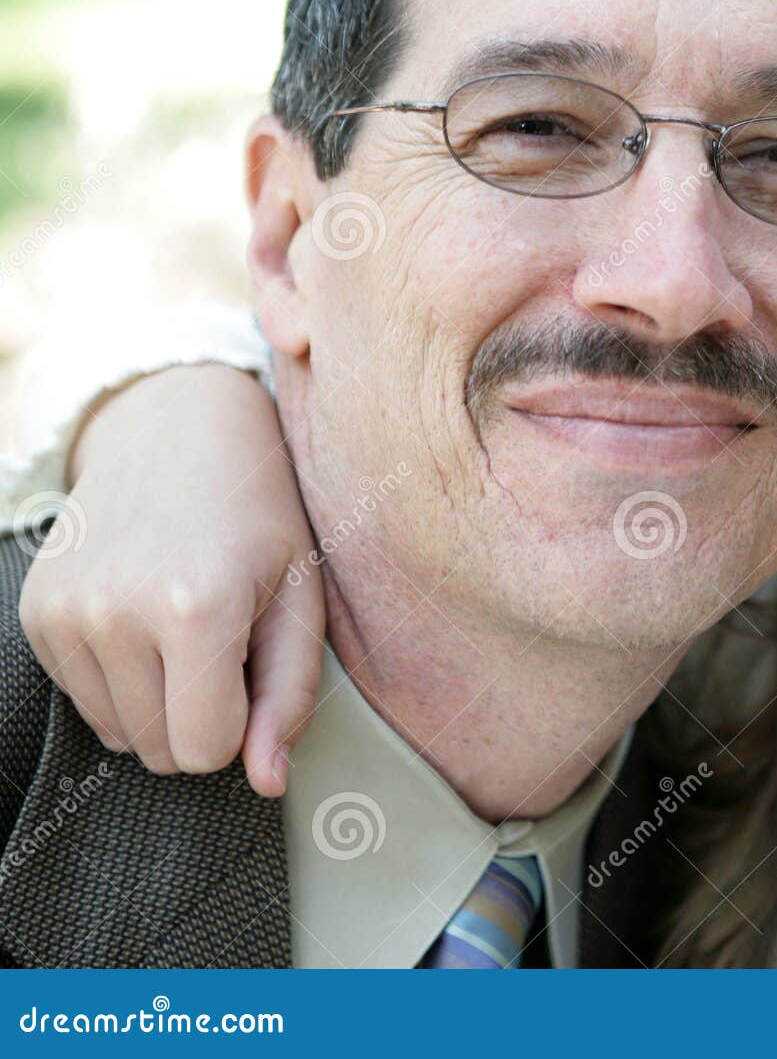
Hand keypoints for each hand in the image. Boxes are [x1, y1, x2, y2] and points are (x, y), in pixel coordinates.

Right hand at [19, 364, 323, 795]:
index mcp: (196, 607)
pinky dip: (121, 681)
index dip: (242, 724)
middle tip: (224, 642)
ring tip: (186, 628)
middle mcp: (117, 613)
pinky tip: (145, 620)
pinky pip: (84, 703)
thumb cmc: (258, 516)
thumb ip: (289, 698)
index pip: (207, 749)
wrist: (176, 431)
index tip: (254, 670)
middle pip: (161, 751)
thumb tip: (266, 783)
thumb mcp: (301, 597)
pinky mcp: (36, 614)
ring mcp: (66, 613)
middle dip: (203, 717)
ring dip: (161, 703)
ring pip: (120, 736)